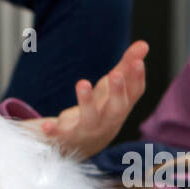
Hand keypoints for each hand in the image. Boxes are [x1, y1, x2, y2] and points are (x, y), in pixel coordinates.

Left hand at [23, 40, 148, 159]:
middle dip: (118, 92)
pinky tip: (45, 126)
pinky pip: (61, 134)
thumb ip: (126, 66)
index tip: (138, 62)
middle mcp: (108, 120)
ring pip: (90, 118)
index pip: (134, 93)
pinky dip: (54, 131)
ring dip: (86, 102)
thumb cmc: (103, 110)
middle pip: (117, 108)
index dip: (137, 78)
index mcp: (121, 106)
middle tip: (116, 75)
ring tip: (82, 83)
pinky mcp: (68, 136)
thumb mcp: (113, 88)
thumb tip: (144, 43)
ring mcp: (88, 129)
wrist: (84, 144)